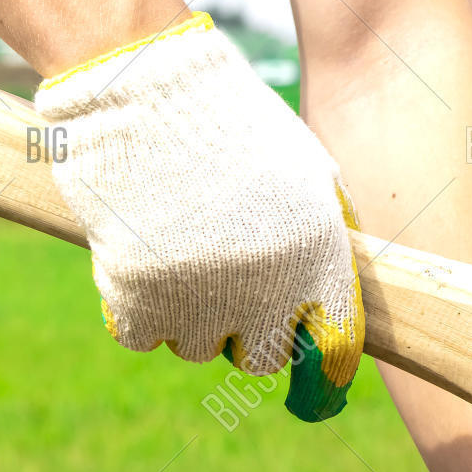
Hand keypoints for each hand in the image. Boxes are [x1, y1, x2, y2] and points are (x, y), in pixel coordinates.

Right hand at [35, 12, 363, 419]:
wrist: (143, 87)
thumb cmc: (230, 124)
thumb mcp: (306, 171)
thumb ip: (327, 237)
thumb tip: (330, 302)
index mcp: (318, 260)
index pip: (334, 349)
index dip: (323, 370)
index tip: (311, 383)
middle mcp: (267, 292)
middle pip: (262, 357)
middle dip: (248, 332)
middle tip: (227, 291)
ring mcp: (200, 300)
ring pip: (197, 347)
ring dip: (189, 315)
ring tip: (176, 254)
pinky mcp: (138, 299)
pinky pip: (141, 335)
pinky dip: (136, 310)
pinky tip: (138, 262)